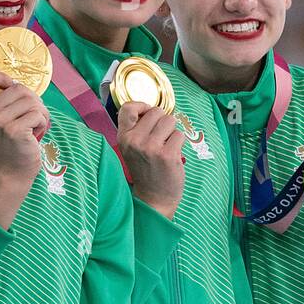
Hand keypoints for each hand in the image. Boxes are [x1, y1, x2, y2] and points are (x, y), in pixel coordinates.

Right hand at [0, 69, 49, 227]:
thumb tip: (18, 82)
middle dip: (33, 101)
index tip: (11, 90)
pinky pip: (38, 114)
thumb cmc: (12, 139)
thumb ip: (5, 98)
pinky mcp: (14, 130)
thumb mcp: (1, 117)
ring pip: (32, 101)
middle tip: (30, 117)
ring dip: (40, 113)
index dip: (2, 77)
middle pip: (19, 88)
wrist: (13, 169)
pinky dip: (42, 122)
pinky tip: (34, 134)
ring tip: (33, 126)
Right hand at [117, 102, 184, 218]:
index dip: (142, 106)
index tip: (149, 114)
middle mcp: (134, 140)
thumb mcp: (132, 148)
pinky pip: (180, 135)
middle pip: (156, 112)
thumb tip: (154, 108)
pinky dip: (179, 144)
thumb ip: (137, 129)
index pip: (128, 107)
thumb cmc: (145, 169)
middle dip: (163, 122)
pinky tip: (172, 156)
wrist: (153, 198)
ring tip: (166, 147)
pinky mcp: (167, 155)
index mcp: (123, 137)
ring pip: (170, 121)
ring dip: (172, 132)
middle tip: (160, 139)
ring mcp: (151, 147)